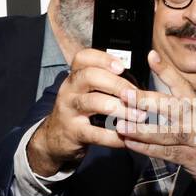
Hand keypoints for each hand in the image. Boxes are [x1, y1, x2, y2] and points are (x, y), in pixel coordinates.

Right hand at [27, 48, 145, 174]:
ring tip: (138, 116)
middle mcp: (69, 89)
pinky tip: (127, 138)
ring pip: (92, 103)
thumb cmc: (81, 111)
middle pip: (89, 76)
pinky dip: (113, 136)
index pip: (83, 57)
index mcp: (76, 76)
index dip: (103, 59)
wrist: (57, 137)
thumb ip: (107, 84)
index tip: (122, 67)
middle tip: (136, 95)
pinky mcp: (73, 132)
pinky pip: (94, 133)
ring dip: (119, 108)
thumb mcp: (88, 93)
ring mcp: (69, 110)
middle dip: (117, 84)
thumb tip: (138, 85)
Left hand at [116, 51, 195, 191]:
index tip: (151, 56)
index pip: (181, 84)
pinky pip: (166, 152)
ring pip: (166, 133)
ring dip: (141, 129)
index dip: (166, 70)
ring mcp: (195, 139)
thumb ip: (178, 106)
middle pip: (171, 107)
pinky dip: (147, 149)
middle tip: (125, 94)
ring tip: (121, 125)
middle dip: (147, 100)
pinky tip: (130, 143)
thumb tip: (147, 97)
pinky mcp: (190, 158)